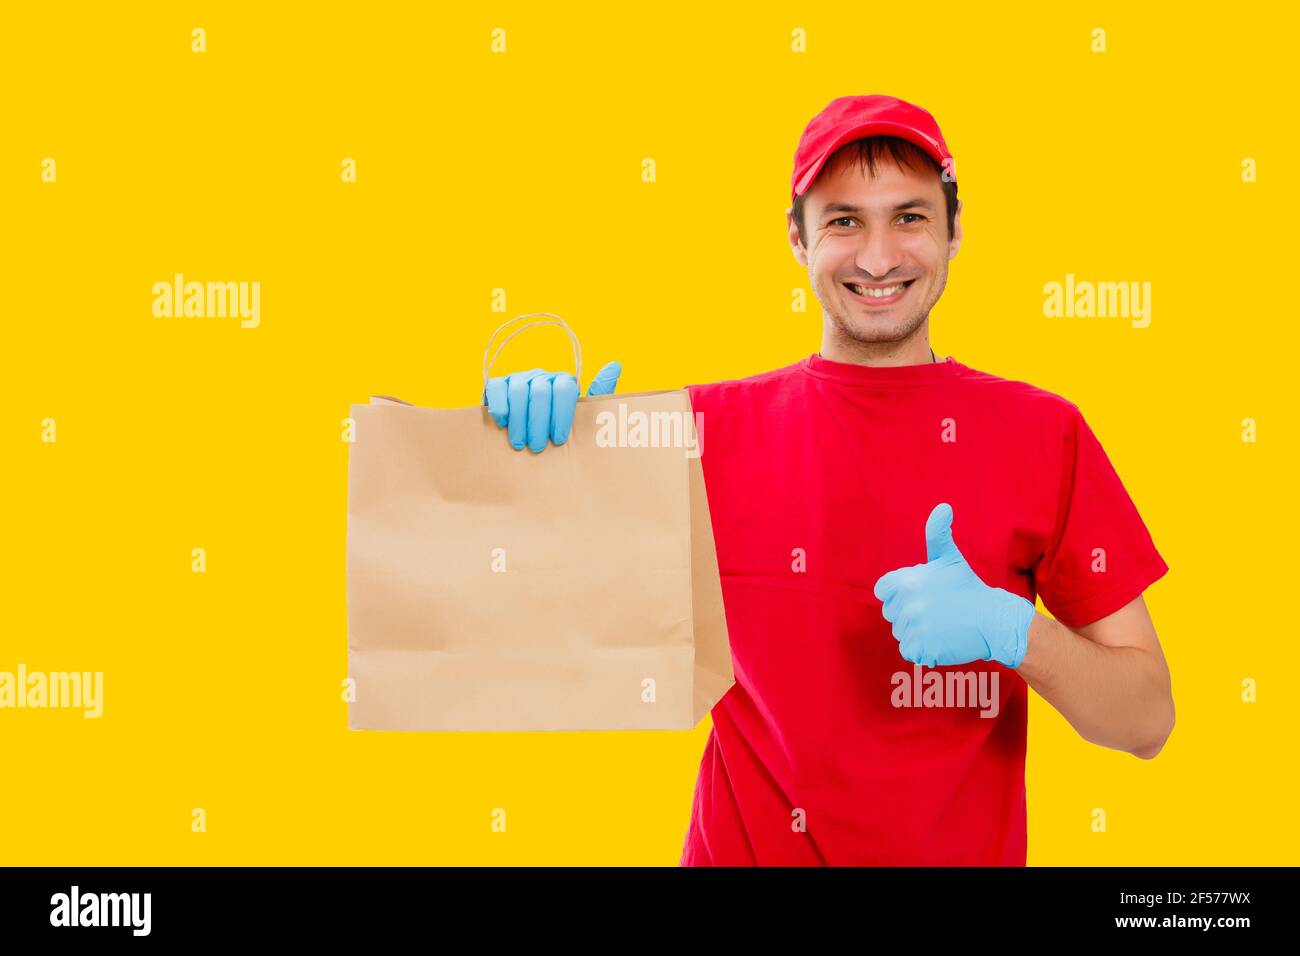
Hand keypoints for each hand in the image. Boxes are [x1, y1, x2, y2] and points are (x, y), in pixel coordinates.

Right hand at [484, 361, 621, 451]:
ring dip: (519, 419)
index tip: (559, 439)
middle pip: (540, 391)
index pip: (564, 388)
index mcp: (563, 382)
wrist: (529, 438)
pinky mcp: (498, 385)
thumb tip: (616, 364)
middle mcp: (541, 376)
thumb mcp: (580, 417)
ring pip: (518, 391)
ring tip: (519, 444)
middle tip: (538, 447)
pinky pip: (496, 387)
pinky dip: (500, 405)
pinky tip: (503, 423)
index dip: (561, 414)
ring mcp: (519, 379)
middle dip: (539, 422)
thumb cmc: (558, 430)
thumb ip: (598, 394)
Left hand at [872, 502, 1034, 667]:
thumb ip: (937, 534)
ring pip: (901, 633)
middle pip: (891, 613)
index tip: (922, 594)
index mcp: (906, 582)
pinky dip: (923, 649)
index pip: (883, 591)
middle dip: (909, 612)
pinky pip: (910, 651)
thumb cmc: (968, 587)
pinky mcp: (923, 648)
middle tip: (937, 609)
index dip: (900, 593)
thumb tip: (943, 507)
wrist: (993, 620)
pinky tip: (942, 638)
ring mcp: (915, 628)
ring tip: (942, 623)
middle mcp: (907, 604)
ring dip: (918, 631)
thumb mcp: (950, 558)